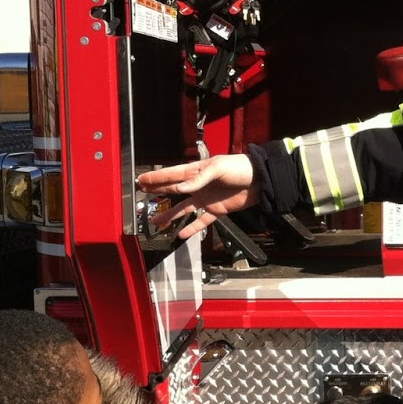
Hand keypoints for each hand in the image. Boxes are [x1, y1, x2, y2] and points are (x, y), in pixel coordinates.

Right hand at [136, 155, 259, 239]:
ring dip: (170, 215)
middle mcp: (199, 185)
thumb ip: (198, 179)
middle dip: (158, 191)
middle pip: (174, 189)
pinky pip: (202, 221)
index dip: (156, 177)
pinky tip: (182, 235)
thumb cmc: (240, 168)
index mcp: (197, 171)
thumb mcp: (218, 168)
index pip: (172, 174)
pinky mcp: (217, 210)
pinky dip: (192, 228)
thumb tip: (180, 188)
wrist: (261, 180)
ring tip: (155, 221)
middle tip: (142, 193)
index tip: (141, 179)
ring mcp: (207, 199)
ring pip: (183, 208)